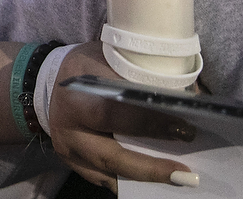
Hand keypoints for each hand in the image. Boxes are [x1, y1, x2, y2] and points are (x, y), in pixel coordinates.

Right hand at [48, 41, 194, 192]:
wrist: (54, 78)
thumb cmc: (90, 66)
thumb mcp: (110, 58)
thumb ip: (141, 76)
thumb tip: (189, 95)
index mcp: (75, 94)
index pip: (113, 113)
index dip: (149, 123)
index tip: (185, 130)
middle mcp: (67, 127)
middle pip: (110, 156)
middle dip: (149, 167)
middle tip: (186, 174)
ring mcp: (67, 149)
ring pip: (106, 174)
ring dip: (142, 180)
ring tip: (177, 181)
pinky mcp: (71, 162)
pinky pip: (102, 178)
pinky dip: (129, 182)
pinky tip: (153, 183)